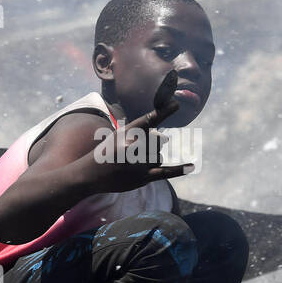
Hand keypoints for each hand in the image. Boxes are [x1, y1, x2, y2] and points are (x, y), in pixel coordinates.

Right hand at [81, 70, 192, 192]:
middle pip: (158, 141)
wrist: (89, 174)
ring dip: (150, 161)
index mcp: (127, 132)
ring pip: (159, 156)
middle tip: (134, 153)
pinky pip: (165, 171)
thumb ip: (140, 133)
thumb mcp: (118, 136)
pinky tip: (192, 165)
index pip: (149, 119)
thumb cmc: (107, 153)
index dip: (164, 111)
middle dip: (151, 146)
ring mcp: (138, 162)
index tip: (177, 104)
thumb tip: (164, 138)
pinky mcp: (142, 178)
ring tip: (132, 164)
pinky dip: (179, 169)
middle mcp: (133, 146)